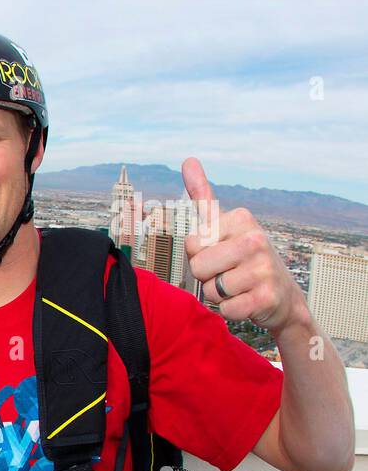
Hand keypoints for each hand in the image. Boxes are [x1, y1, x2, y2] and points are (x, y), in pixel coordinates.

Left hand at [182, 157, 306, 335]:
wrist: (282, 296)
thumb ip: (204, 197)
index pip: (192, 243)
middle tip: (228, 272)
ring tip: (237, 287)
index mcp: (241, 219)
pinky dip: (231, 310)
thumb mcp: (226, 226)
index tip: (219, 251)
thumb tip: (188, 160)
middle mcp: (256, 239)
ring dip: (218, 294)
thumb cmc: (244, 258)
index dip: (199, 253)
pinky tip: (247, 301)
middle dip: (206, 276)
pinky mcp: (266, 297)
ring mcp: (264, 269)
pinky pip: (225, 309)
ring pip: (209, 290)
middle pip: (197, 267)